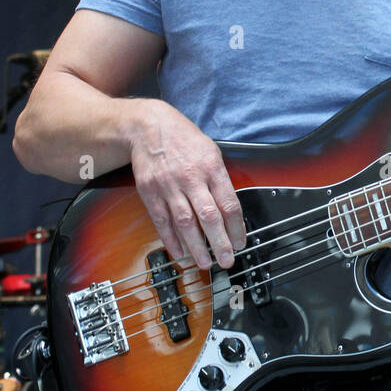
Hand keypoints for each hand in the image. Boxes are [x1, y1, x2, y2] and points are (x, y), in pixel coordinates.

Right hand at [129, 100, 246, 269]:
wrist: (149, 127)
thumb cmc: (185, 139)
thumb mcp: (212, 152)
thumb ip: (221, 179)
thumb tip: (231, 209)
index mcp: (212, 168)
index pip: (229, 204)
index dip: (237, 227)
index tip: (241, 242)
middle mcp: (191, 178)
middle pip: (209, 216)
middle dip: (219, 242)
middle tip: (227, 260)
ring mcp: (169, 186)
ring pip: (185, 222)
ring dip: (196, 246)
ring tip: (204, 262)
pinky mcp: (150, 192)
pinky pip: (161, 220)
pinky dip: (170, 239)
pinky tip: (179, 252)